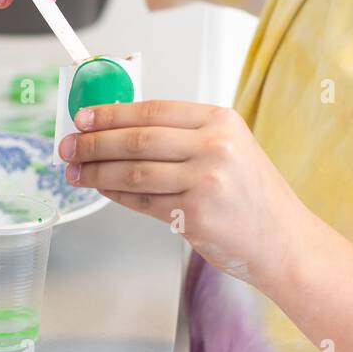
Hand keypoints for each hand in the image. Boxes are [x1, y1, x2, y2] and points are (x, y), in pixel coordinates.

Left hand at [60, 100, 311, 288]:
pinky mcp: (195, 214)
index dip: (112, 113)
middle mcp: (215, 146)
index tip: (84, 117)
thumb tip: (121, 129)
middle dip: (95, 142)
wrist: (284, 241)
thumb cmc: (253, 196)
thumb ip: (185, 136)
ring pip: (134, 171)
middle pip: (138, 139)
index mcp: (221, 121)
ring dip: (97, 171)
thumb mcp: (230, 148)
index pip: (154, 110)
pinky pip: (143, 201)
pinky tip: (102, 189)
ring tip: (75, 171)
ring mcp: (206, 181)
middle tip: (68, 145)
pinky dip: (117, 194)